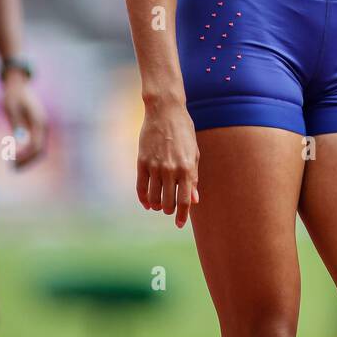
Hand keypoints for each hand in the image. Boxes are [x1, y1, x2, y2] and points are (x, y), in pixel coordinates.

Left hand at [1, 71, 47, 166]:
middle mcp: (42, 125)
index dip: (25, 156)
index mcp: (38, 121)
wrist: (16, 84)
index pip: (36, 145)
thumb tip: (19, 141)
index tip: (11, 160)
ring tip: (12, 166)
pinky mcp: (35, 127)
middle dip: (27, 161)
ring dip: (27, 159)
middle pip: (40, 150)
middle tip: (11, 168)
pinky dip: (26, 153)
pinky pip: (35, 144)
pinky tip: (14, 156)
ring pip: (39, 149)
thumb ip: (16, 123)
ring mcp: (40, 127)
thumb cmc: (12, 94)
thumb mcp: (10, 108)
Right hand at [137, 102, 199, 227]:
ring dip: (156, 205)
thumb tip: (195, 200)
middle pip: (168, 203)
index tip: (179, 224)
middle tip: (170, 208)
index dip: (182, 216)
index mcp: (187, 168)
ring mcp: (155, 166)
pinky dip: (143, 199)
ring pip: (153, 198)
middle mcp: (171, 170)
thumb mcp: (193, 153)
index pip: (185, 201)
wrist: (165, 111)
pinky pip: (141, 188)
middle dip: (169, 210)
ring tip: (159, 204)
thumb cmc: (184, 131)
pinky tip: (147, 202)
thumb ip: (193, 178)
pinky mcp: (141, 162)